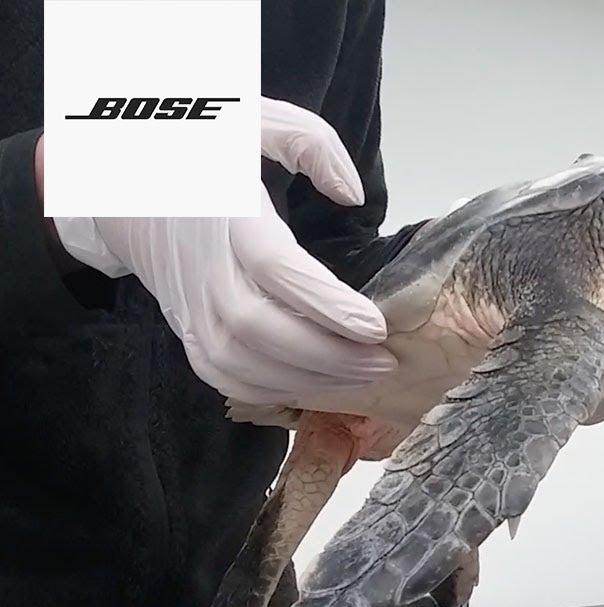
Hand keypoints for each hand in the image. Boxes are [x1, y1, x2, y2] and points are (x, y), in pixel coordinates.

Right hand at [51, 97, 397, 404]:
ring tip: (363, 376)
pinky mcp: (182, 325)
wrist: (119, 174)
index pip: (275, 269)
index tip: (376, 326)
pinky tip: (316, 383)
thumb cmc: (199, 147)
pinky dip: (271, 389)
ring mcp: (186, 302)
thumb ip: (313, 145)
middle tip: (384, 361)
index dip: (327, 305)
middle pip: (260, 330)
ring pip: (241, 363)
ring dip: (307, 380)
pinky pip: (223, 374)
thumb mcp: (255, 119)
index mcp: (224, 212)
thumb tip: (352, 195)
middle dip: (329, 357)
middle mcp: (201, 266)